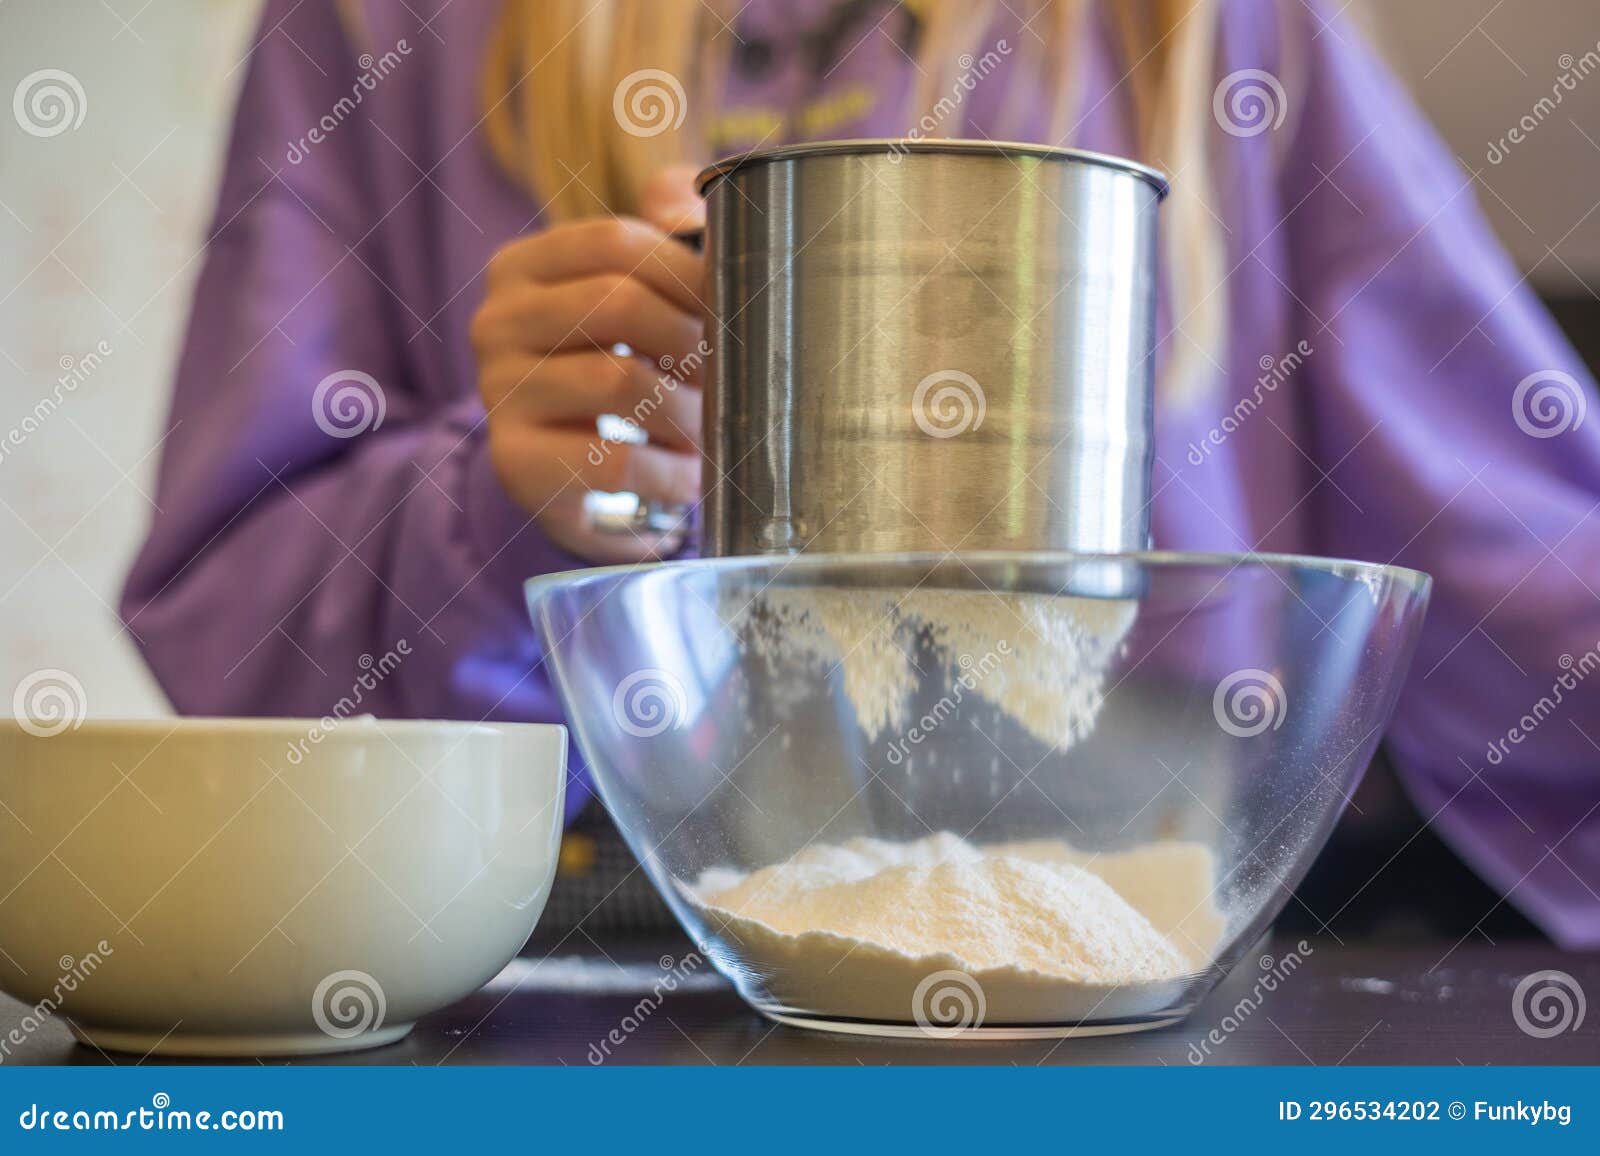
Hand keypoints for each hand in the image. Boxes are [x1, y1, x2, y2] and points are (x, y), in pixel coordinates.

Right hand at [472, 165, 705, 562]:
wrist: (569, 479)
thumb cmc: (612, 370)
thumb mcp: (630, 298)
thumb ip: (664, 236)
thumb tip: (694, 202)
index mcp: (521, 268)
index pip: (614, 241)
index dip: (687, 270)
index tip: (731, 306)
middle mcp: (495, 323)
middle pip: (619, 304)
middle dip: (692, 340)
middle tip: (729, 373)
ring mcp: (499, 393)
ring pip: (620, 382)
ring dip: (689, 411)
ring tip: (712, 428)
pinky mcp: (516, 464)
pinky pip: (615, 461)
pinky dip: (671, 471)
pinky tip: (690, 475)